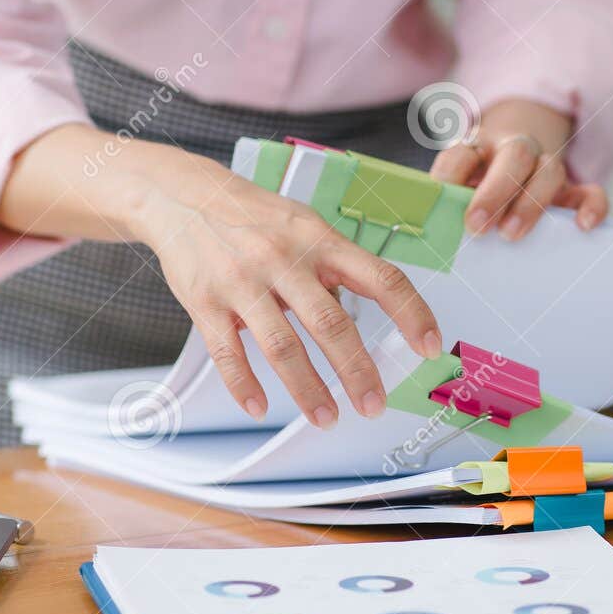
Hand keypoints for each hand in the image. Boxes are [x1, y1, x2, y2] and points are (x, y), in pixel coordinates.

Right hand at [138, 151, 441, 426]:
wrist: (183, 195)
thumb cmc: (253, 216)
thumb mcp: (304, 225)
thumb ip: (334, 265)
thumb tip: (365, 310)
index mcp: (319, 241)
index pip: (380, 277)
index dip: (411, 313)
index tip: (429, 346)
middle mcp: (284, 260)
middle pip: (330, 323)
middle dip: (356, 372)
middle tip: (373, 405)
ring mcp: (242, 282)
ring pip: (282, 346)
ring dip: (307, 390)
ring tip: (326, 418)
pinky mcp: (205, 302)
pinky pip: (228, 352)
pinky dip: (244, 385)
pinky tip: (259, 406)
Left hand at [430, 100, 607, 240]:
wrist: (516, 151)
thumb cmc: (478, 182)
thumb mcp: (457, 182)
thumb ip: (446, 200)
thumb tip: (429, 229)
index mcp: (477, 147)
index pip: (463, 152)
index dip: (450, 174)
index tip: (440, 197)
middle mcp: (514, 150)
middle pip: (513, 157)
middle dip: (494, 192)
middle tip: (476, 226)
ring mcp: (545, 167)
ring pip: (550, 170)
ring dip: (531, 203)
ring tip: (511, 234)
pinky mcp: (571, 190)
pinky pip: (589, 191)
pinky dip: (591, 206)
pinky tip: (582, 226)